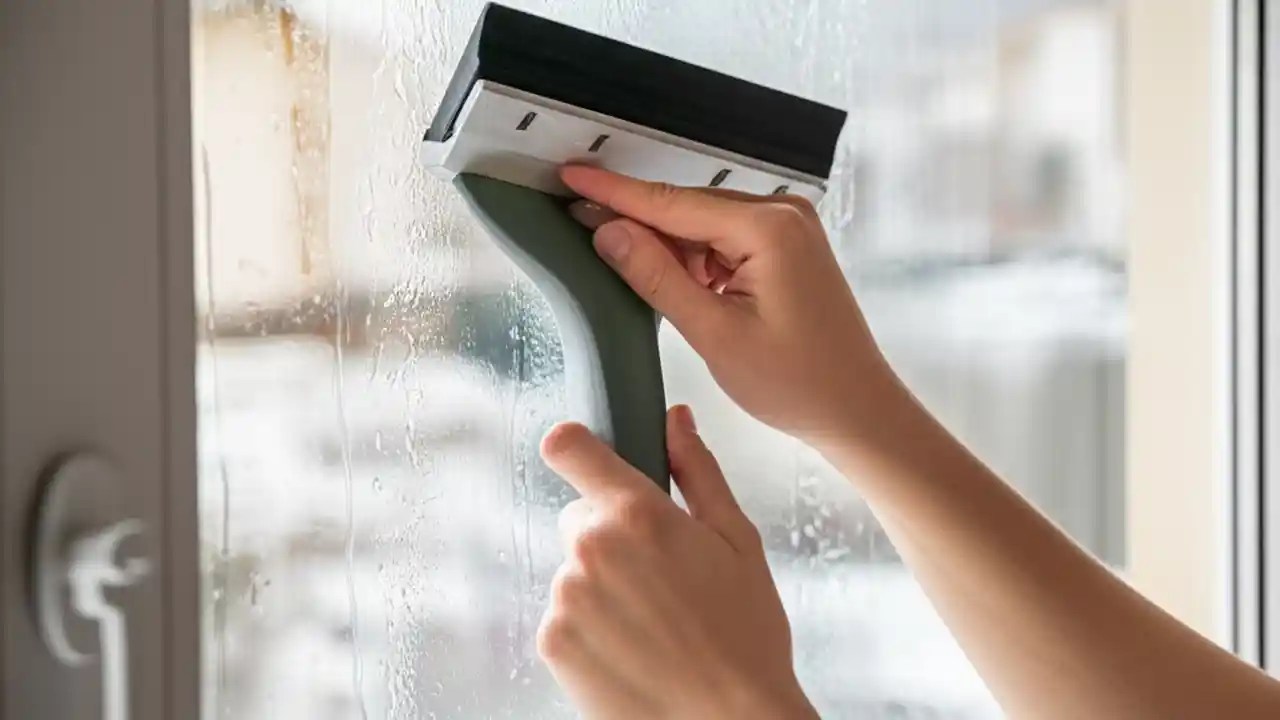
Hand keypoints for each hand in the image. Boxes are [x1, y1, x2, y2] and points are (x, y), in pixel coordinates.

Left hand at [537, 405, 816, 719]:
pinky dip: (591, 625)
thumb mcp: (738, 541)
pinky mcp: (554, 641)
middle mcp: (590, 550)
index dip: (576, 446)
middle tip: (661, 573)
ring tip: (655, 621)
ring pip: (576, 569)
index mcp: (637, 514)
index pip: (568, 447)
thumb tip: (676, 419)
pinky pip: (565, 614)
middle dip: (612, 533)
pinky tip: (634, 647)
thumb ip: (698, 472)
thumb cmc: (747, 635)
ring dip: (603, 584)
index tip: (585, 455)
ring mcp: (566, 599)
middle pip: (581, 518)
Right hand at [562, 166, 893, 450]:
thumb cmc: (799, 382)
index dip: (614, 191)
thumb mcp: (714, 334)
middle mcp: (783, 213)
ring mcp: (789, 228)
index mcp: (769, 228)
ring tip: (660, 298)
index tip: (571, 175)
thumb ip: (657, 277)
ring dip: (672, 254)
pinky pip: (725, 240)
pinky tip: (690, 295)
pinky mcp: (787, 247)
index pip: (671, 202)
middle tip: (586, 239)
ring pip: (703, 227)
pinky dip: (699, 263)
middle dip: (639, 227)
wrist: (856, 408)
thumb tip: (609, 232)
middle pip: (686, 210)